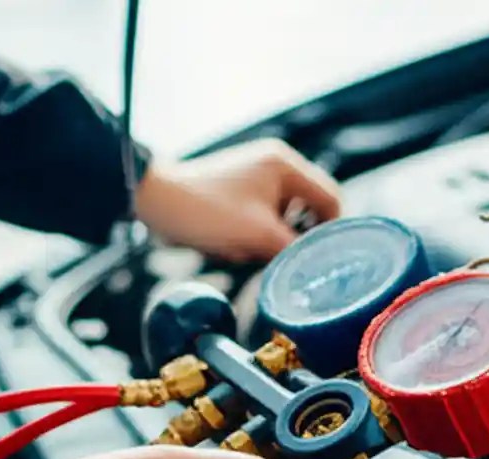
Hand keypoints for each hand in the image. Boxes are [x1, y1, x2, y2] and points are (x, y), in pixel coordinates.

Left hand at [133, 138, 340, 262]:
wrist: (155, 202)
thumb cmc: (204, 211)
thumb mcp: (257, 234)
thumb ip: (295, 247)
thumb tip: (322, 263)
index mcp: (286, 165)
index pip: (331, 198)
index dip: (332, 231)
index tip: (322, 258)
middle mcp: (276, 165)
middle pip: (309, 210)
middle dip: (291, 237)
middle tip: (272, 254)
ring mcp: (258, 177)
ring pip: (284, 219)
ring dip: (268, 240)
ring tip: (242, 246)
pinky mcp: (242, 191)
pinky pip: (262, 220)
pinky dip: (252, 236)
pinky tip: (230, 244)